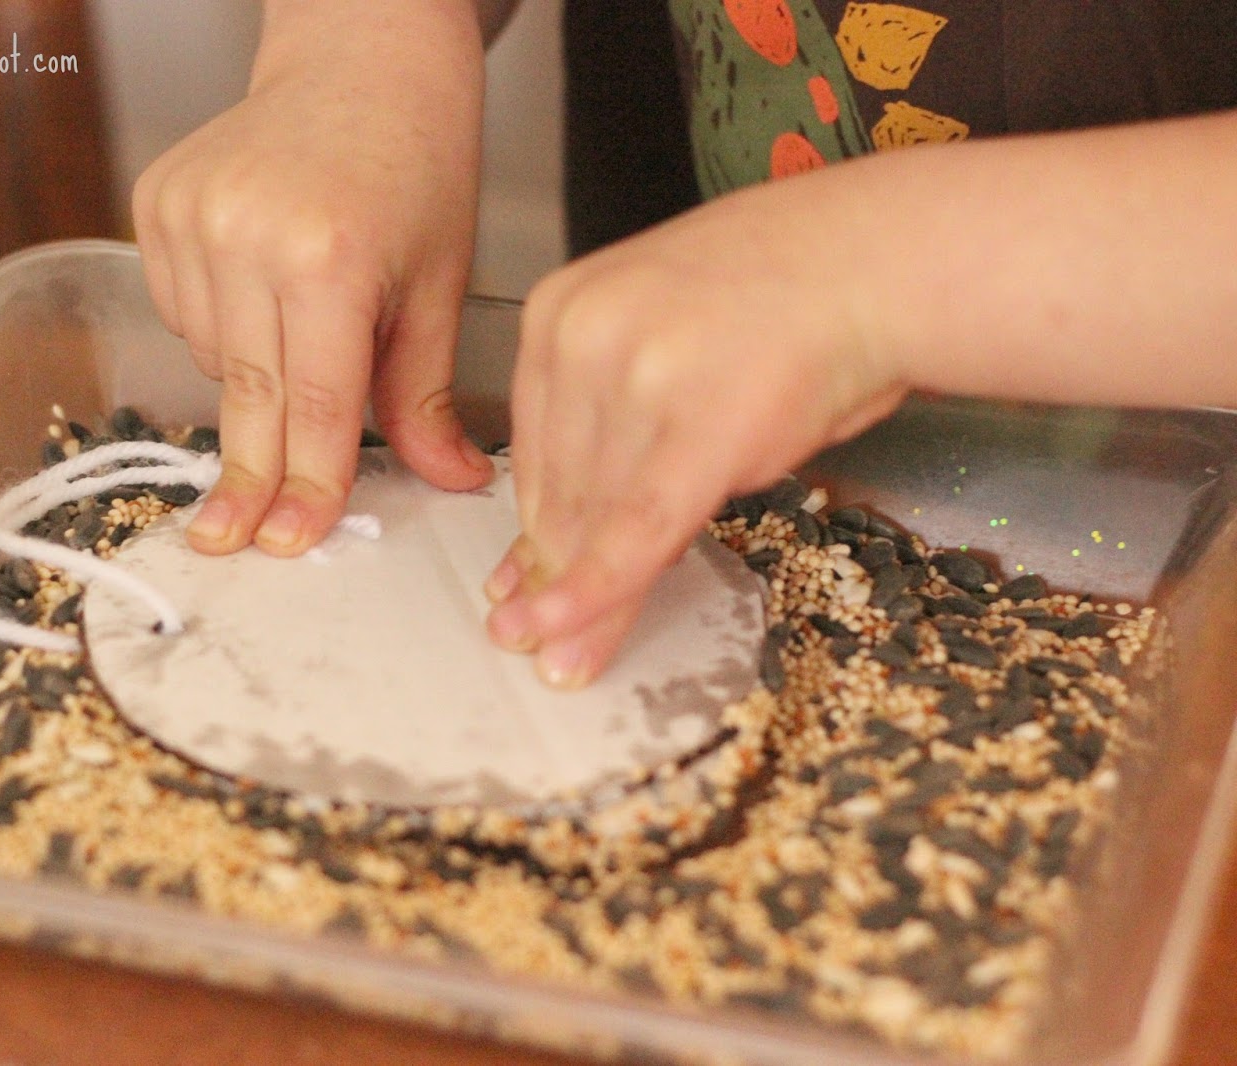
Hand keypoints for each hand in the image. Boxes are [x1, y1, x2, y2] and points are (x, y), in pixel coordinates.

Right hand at [132, 2, 494, 558]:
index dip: (307, 483)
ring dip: (253, 381)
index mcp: (327, 257)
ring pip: (213, 358)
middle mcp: (245, 236)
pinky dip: (221, 330)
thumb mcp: (439, 283)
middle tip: (232, 539)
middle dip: (249, 476)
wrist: (361, 56)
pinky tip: (262, 295)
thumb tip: (449, 479)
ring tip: (303, 328)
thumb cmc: (417, 163)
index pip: (316, 405)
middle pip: (249, 395)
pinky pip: (182, 313)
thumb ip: (427, 393)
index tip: (291, 540)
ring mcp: (190, 217)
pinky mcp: (155, 204)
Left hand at [484, 176, 907, 687]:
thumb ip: (606, 419)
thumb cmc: (780, 302)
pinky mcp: (702, 428)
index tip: (525, 583)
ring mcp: (641, 377)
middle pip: (557, 488)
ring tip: (569, 659)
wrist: (880, 262)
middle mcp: (584, 335)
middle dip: (552, 574)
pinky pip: (639, 531)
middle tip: (539, 637)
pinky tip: (573, 638)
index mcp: (556, 309)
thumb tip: (558, 531)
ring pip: (595, 517)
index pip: (533, 447)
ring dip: (578, 600)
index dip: (535, 529)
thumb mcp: (659, 341)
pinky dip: (602, 592)